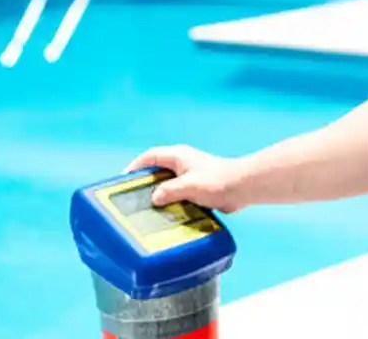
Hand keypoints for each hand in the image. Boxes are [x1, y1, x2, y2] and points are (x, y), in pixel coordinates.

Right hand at [124, 144, 247, 213]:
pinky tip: (169, 212)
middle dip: (146, 181)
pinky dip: (172, 199)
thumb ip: (169, 191)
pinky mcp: (198, 186)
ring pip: (168, 182)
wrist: (242, 188)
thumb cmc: (218, 182)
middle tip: (134, 195)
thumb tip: (155, 198)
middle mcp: (182, 162)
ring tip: (149, 206)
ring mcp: (190, 174)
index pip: (150, 156)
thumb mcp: (189, 186)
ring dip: (160, 192)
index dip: (136, 166)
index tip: (125, 179)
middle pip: (157, 169)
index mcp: (178, 156)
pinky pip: (179, 191)